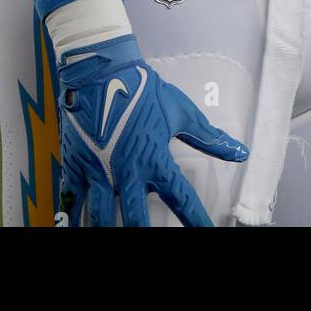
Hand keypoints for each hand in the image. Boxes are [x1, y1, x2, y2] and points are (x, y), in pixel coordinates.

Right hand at [57, 33, 248, 226]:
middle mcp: (127, 171)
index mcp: (155, 159)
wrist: (102, 68)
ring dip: (107, 229)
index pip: (181, 200)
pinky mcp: (76, 163)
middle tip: (148, 242)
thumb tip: (240, 152)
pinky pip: (72, 199)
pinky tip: (73, 226)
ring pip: (101, 217)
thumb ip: (209, 138)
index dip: (196, 221)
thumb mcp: (180, 112)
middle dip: (142, 235)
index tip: (208, 233)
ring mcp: (99, 170)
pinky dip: (71, 216)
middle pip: (135, 219)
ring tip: (110, 239)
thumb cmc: (143, 88)